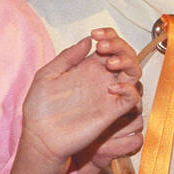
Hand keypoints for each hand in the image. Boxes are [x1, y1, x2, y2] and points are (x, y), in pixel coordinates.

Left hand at [22, 30, 140, 165]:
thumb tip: (87, 40)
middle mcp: (100, 79)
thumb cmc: (39, 110)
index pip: (109, 46)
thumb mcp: (47, 76)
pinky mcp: (112, 112)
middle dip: (120, 45)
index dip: (109, 35)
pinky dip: (129, 89)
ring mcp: (107, 95)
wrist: (41, 138)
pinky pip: (132, 98)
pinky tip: (112, 87)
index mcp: (86, 68)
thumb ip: (66, 57)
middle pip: (125, 55)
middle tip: (103, 47)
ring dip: (128, 62)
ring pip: (133, 72)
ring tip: (110, 63)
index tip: (96, 35)